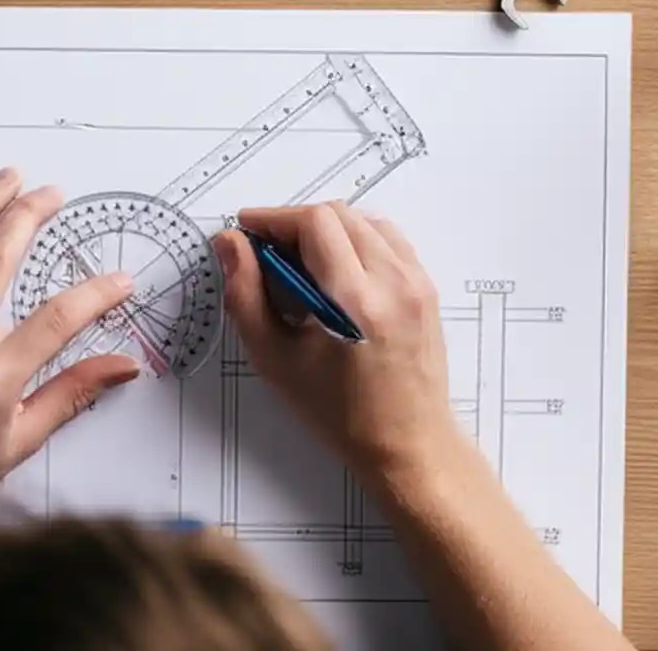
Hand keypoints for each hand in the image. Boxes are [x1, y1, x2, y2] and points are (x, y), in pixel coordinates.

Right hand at [212, 203, 456, 478]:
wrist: (407, 442)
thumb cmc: (338, 411)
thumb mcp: (275, 359)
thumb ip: (245, 295)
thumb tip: (230, 244)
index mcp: (354, 299)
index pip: (314, 223)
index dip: (273, 218)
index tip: (246, 231)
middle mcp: (393, 280)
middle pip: (338, 214)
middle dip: (295, 223)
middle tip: (267, 251)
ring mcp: (416, 281)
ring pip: (364, 221)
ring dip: (326, 228)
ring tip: (300, 261)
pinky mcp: (426, 287)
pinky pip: (387, 240)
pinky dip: (355, 240)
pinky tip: (336, 271)